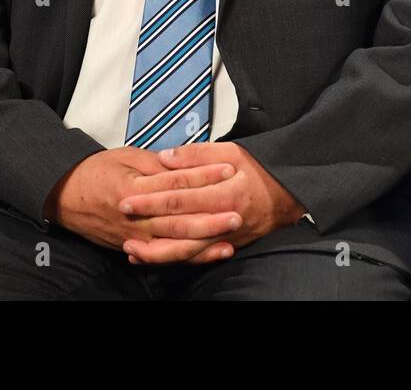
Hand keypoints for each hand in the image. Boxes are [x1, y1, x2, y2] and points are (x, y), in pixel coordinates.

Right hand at [44, 146, 245, 262]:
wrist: (65, 195)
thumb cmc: (97, 171)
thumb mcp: (126, 157)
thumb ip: (158, 164)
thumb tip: (187, 164)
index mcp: (133, 189)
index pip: (174, 184)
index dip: (203, 177)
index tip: (228, 169)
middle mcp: (134, 218)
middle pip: (178, 221)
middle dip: (210, 219)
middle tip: (237, 212)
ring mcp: (134, 237)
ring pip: (174, 244)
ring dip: (204, 243)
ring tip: (230, 238)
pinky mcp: (134, 248)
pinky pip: (165, 257)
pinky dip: (190, 257)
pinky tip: (211, 253)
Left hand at [118, 142, 306, 264]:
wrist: (289, 195)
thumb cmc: (260, 170)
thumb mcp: (233, 152)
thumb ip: (198, 155)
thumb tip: (166, 158)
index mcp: (223, 192)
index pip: (179, 196)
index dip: (152, 198)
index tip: (128, 197)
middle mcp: (222, 218)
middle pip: (178, 224)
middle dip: (147, 222)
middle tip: (121, 220)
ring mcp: (224, 237)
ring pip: (185, 250)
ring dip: (156, 251)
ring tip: (130, 249)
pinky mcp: (224, 246)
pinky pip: (195, 257)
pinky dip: (173, 259)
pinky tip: (153, 257)